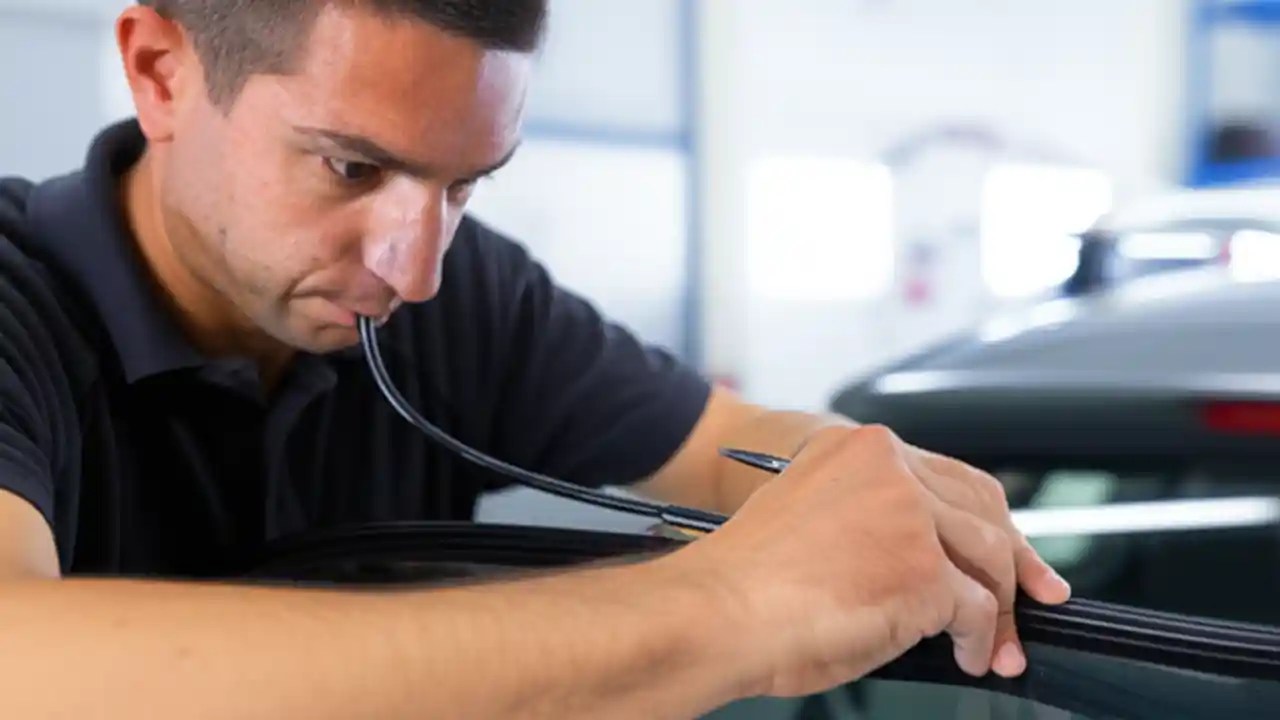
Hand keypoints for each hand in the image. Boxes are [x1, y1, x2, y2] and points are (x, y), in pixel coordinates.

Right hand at [663, 424, 1067, 698]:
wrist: (718, 610)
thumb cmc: (744, 580)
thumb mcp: (812, 517)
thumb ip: (873, 521)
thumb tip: (925, 568)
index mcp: (856, 447)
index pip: (948, 476)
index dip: (985, 518)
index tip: (1006, 547)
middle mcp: (890, 468)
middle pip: (982, 510)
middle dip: (1014, 562)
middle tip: (1035, 596)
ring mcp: (911, 516)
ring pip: (988, 559)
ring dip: (997, 608)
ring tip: (994, 644)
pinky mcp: (925, 568)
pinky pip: (974, 608)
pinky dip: (979, 638)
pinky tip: (968, 656)